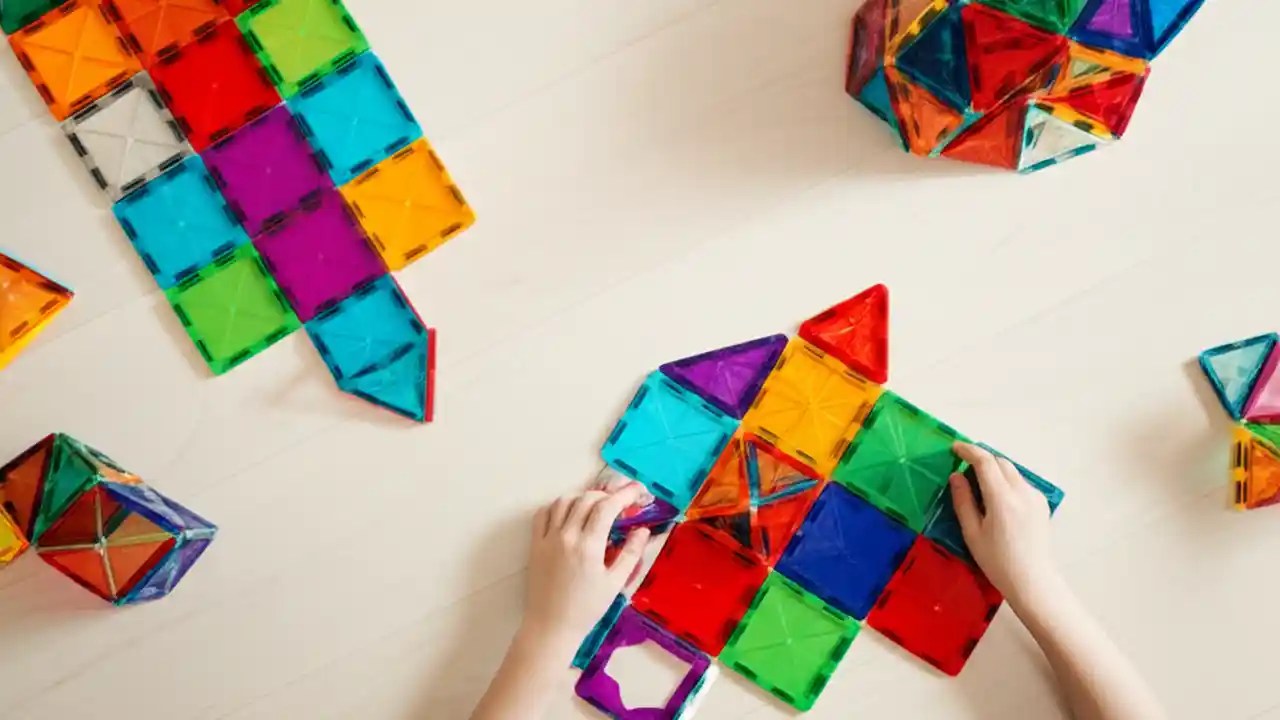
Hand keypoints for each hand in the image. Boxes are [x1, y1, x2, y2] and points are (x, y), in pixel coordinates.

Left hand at [523, 482, 654, 652]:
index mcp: (588, 546)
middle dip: (608, 494)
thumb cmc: (587, 609)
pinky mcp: (535, 544)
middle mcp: (566, 536)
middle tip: (622, 500)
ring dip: (583, 496)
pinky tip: (570, 512)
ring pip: (564, 501)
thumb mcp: (615, 583)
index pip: (607, 507)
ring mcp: (547, 538)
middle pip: (587, 499)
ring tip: (597, 504)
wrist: (551, 626)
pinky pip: (543, 514)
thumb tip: (643, 530)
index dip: (625, 494)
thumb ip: (631, 553)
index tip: (638, 491)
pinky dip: (558, 505)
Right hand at [950, 443, 1057, 603]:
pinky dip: (1006, 481)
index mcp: (1002, 499)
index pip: (985, 462)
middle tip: (964, 466)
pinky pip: (1021, 483)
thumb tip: (956, 476)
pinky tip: (998, 499)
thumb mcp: (972, 533)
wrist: (1032, 580)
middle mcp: (1022, 492)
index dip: (969, 451)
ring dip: (995, 470)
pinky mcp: (1041, 504)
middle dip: (982, 459)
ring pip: (1012, 471)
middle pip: (1001, 462)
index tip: (955, 448)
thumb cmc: (997, 561)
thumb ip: (963, 501)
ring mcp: (1035, 497)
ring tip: (979, 483)